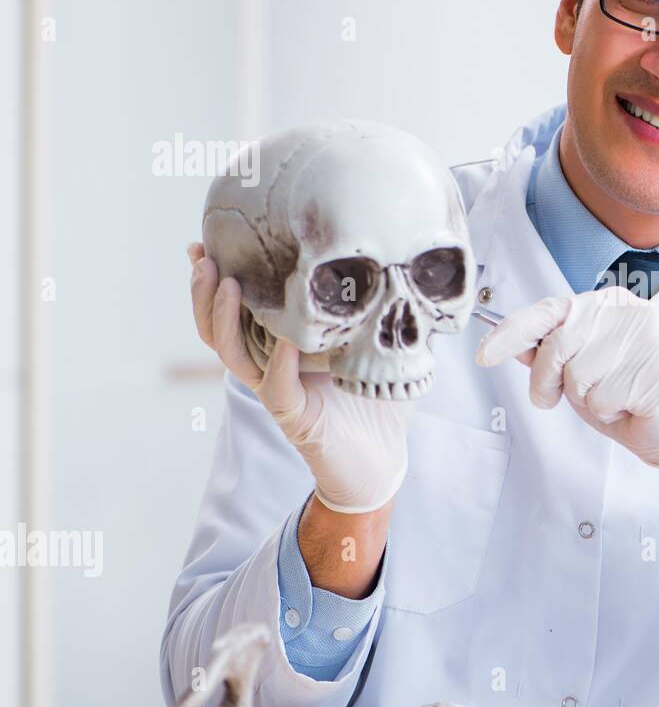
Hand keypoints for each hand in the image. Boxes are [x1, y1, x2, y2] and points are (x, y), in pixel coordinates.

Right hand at [188, 242, 413, 512]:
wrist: (383, 463)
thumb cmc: (377, 402)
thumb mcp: (380, 342)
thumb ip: (384, 306)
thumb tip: (408, 260)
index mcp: (282, 347)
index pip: (239, 309)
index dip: (218, 279)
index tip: (205, 242)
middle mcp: (270, 367)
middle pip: (220, 328)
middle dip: (205, 291)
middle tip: (202, 255)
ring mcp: (278, 392)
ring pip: (233, 354)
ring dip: (224, 318)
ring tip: (226, 283)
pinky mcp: (295, 418)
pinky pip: (276, 387)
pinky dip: (279, 361)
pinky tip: (284, 338)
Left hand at [474, 286, 658, 476]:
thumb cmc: (625, 396)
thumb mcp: (576, 373)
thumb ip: (546, 353)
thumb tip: (506, 343)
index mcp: (604, 304)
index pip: (548, 310)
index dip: (511, 333)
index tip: (484, 354)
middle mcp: (623, 310)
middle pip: (556, 345)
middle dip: (547, 381)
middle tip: (559, 397)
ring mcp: (640, 336)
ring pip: (576, 374)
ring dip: (584, 399)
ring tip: (611, 396)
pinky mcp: (651, 366)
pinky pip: (599, 398)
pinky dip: (607, 411)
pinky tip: (629, 404)